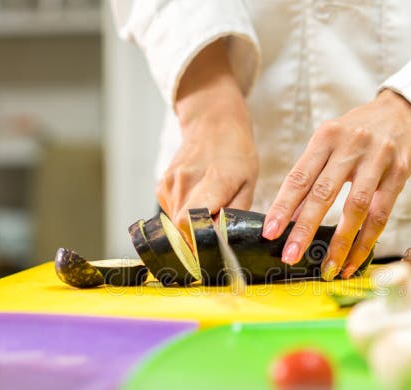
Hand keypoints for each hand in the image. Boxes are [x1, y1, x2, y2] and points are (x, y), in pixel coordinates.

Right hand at [158, 40, 258, 231]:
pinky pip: (172, 214)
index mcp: (215, 180)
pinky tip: (198, 200)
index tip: (213, 247)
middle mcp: (186, 182)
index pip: (192, 221)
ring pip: (176, 225)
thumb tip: (224, 241)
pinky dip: (184, 215)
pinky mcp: (161, 187)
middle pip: (184, 229)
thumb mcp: (249, 183)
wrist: (212, 122)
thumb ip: (236, 214)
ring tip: (210, 209)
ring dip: (192, 226)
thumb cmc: (237, 153)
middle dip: (199, 238)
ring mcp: (169, 184)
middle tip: (216, 233)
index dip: (200, 241)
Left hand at [262, 90, 410, 278]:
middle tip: (291, 256)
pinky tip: (354, 259)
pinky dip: (366, 241)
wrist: (404, 111)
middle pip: (324, 193)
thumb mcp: (329, 142)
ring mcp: (377, 158)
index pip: (299, 176)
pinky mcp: (400, 173)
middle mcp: (350, 145)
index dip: (283, 206)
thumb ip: (312, 176)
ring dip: (340, 243)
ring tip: (328, 268)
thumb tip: (292, 218)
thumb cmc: (358, 132)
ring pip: (356, 208)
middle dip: (305, 229)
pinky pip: (382, 214)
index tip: (270, 232)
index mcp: (326, 136)